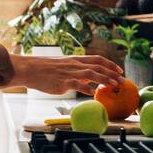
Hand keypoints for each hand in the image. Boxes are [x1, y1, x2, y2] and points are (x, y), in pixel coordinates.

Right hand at [6, 53, 124, 95]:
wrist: (30, 69)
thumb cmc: (44, 69)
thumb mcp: (63, 67)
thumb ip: (76, 72)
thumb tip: (88, 82)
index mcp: (75, 59)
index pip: (97, 59)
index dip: (110, 64)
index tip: (119, 70)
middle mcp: (75, 64)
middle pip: (98, 66)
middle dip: (112, 73)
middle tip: (122, 80)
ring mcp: (70, 72)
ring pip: (92, 74)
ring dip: (105, 79)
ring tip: (114, 85)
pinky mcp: (63, 82)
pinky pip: (79, 85)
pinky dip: (88, 89)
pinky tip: (95, 94)